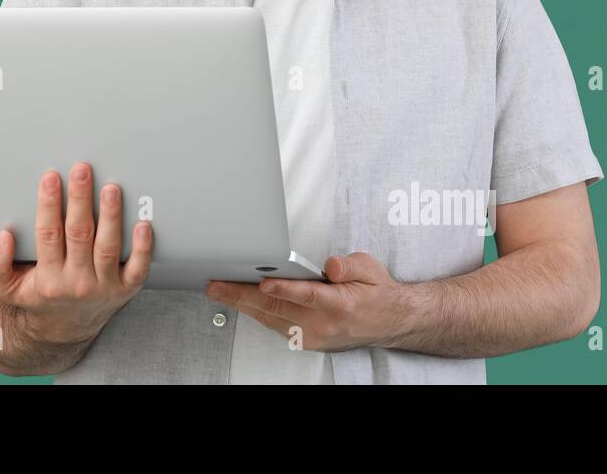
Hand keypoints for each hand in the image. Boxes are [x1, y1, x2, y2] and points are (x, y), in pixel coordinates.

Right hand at [0, 162, 152, 345]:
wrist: (65, 327)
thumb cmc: (39, 295)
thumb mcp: (6, 288)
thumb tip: (4, 237)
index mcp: (48, 278)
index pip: (48, 235)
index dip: (49, 204)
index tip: (50, 177)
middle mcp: (77, 282)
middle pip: (79, 234)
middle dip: (80, 199)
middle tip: (81, 170)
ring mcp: (104, 286)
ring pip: (108, 246)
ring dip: (110, 216)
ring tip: (111, 189)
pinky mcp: (126, 288)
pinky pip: (138, 268)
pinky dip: (142, 247)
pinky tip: (143, 224)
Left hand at [205, 252, 412, 350]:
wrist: (388, 322)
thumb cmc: (375, 292)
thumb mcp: (369, 268)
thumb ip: (349, 265)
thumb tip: (331, 266)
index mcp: (339, 304)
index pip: (306, 295)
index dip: (284, 289)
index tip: (264, 283)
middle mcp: (322, 323)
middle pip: (277, 308)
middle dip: (242, 295)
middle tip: (218, 285)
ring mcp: (312, 335)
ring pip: (269, 318)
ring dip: (241, 304)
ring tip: (219, 291)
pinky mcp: (304, 340)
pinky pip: (274, 324)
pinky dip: (254, 312)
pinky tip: (238, 302)